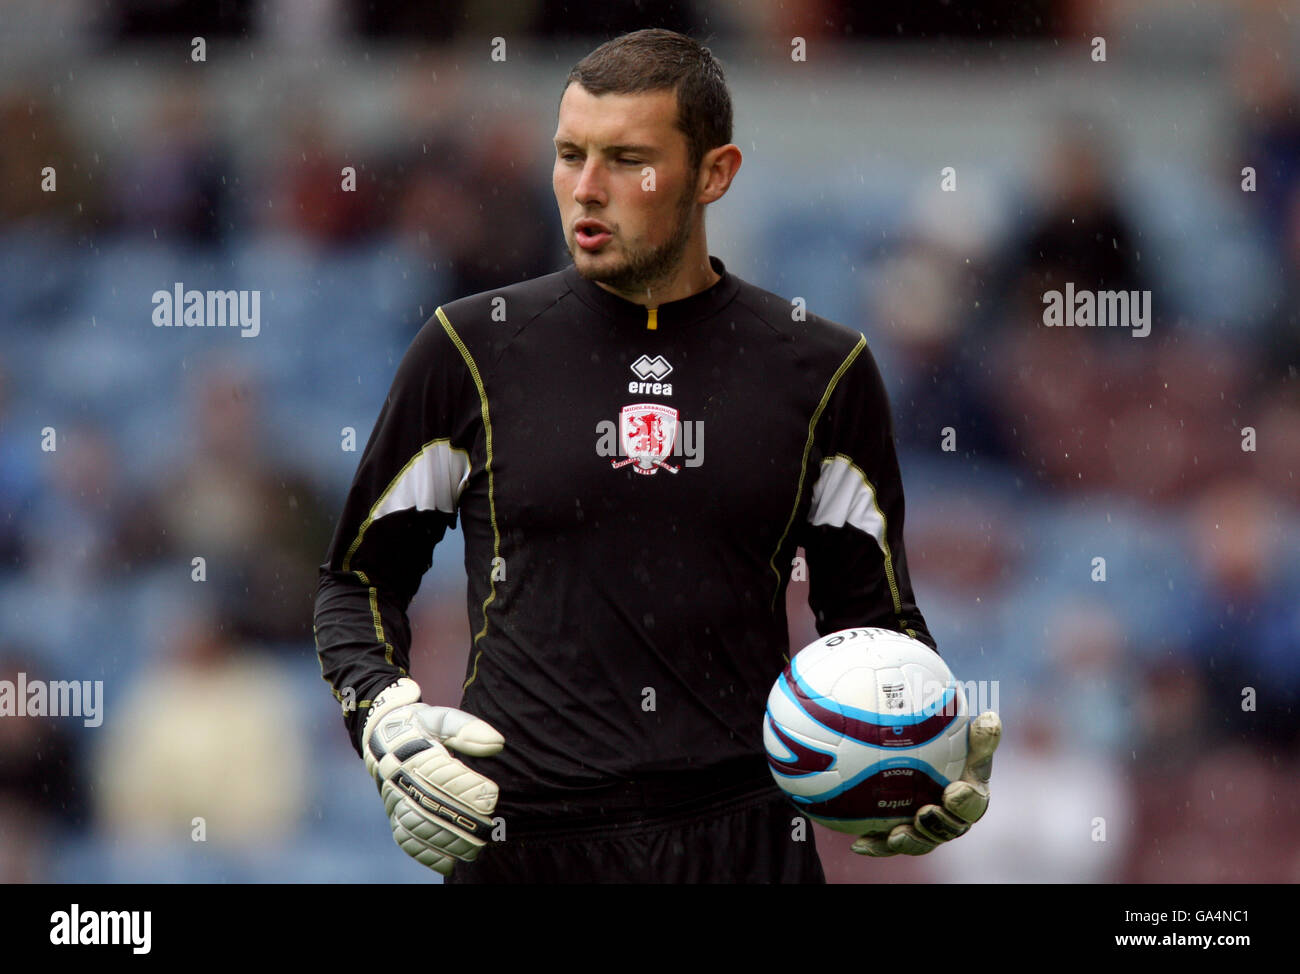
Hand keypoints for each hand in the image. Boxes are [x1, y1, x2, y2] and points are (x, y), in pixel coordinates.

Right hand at [362, 677, 504, 874]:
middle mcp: (399, 779)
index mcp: (412, 751)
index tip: (492, 795)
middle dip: (460, 820)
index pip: (439, 772)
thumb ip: (468, 729)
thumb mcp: (444, 719)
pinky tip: (449, 863)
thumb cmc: (424, 727)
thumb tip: (497, 743)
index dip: (465, 786)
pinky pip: (406, 839)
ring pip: (418, 827)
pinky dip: (426, 854)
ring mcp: (395, 800)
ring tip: (475, 849)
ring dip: (447, 841)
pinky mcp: (395, 816)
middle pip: (429, 805)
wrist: (386, 737)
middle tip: (489, 829)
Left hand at [850, 710, 1000, 856]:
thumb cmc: (941, 740)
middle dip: (941, 825)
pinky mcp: (901, 833)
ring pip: (923, 841)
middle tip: (924, 813)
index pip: (974, 802)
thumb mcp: (960, 733)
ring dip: (912, 841)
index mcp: (970, 793)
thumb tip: (990, 717)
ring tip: (896, 835)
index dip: (967, 801)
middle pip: (951, 828)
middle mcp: (951, 816)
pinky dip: (877, 846)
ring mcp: (926, 828)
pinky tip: (859, 845)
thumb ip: (976, 732)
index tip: (953, 791)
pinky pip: (889, 844)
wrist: (904, 752)